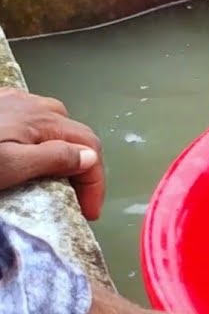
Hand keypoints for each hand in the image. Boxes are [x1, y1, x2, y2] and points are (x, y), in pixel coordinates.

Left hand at [0, 88, 103, 219]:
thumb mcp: (11, 166)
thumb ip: (53, 158)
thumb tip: (91, 157)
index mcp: (45, 121)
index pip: (89, 147)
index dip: (95, 182)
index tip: (90, 212)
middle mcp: (37, 105)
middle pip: (75, 135)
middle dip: (83, 168)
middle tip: (76, 199)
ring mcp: (16, 101)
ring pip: (54, 125)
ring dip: (63, 150)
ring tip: (54, 176)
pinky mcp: (0, 103)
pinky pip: (32, 119)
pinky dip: (41, 138)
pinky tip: (29, 150)